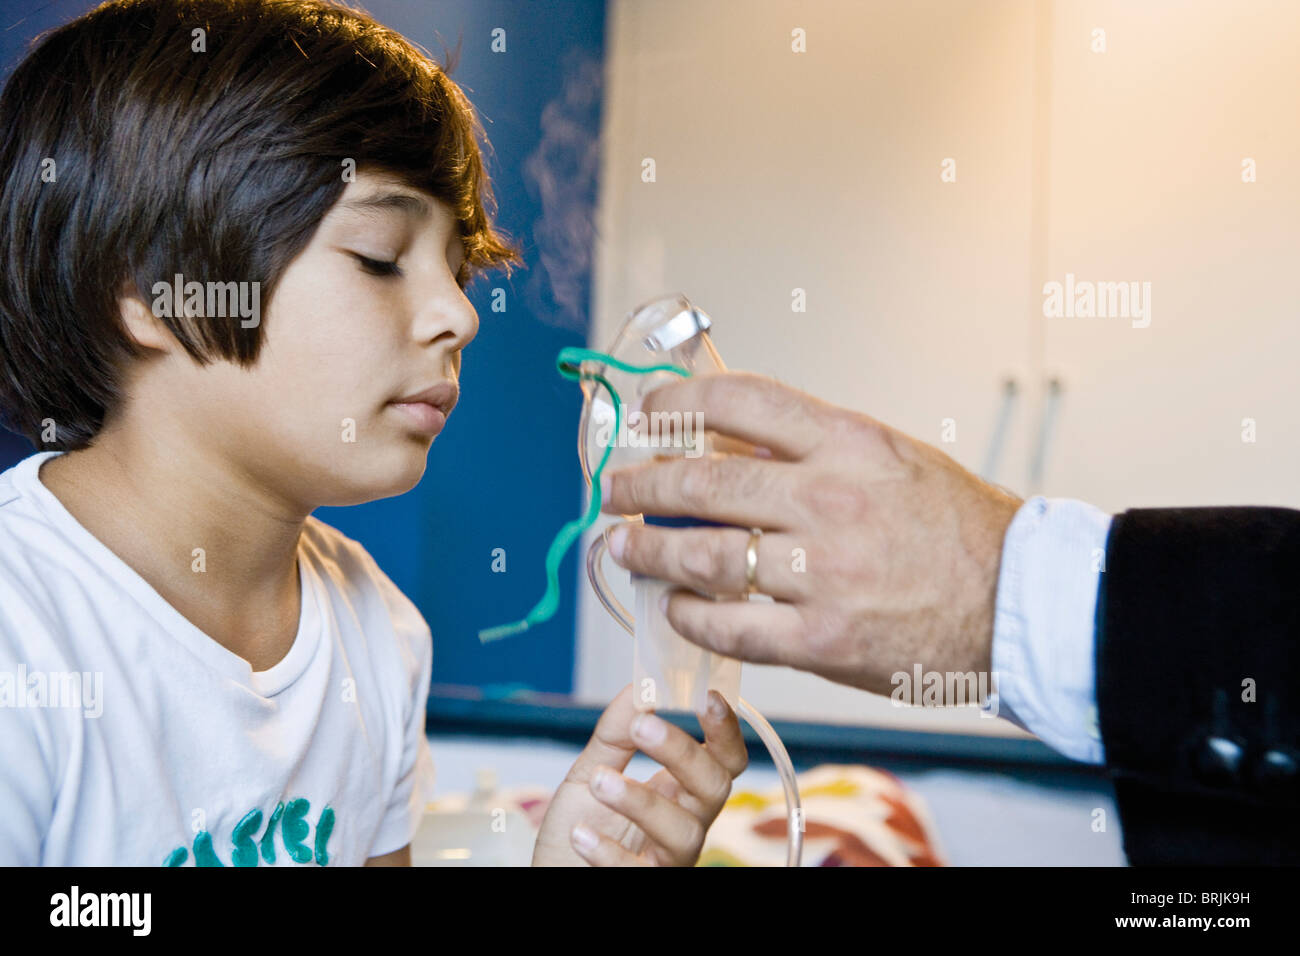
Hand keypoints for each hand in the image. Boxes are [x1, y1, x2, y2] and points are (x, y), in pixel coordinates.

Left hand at [533, 684, 746, 865]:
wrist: (552, 872)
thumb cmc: (577, 828)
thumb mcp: (591, 771)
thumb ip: (615, 733)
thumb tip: (640, 684)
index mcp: (680, 790)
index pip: (723, 758)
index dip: (725, 729)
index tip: (705, 695)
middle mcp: (685, 823)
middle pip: (716, 786)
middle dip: (683, 752)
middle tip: (643, 726)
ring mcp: (668, 859)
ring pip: (685, 831)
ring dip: (642, 801)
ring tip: (598, 782)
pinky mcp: (644, 884)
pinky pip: (640, 873)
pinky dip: (610, 852)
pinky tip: (582, 834)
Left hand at [600, 372, 1022, 699]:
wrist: (1020, 605)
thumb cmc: (957, 529)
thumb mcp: (891, 459)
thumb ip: (811, 448)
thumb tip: (722, 441)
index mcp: (849, 443)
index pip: (739, 401)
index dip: (676, 400)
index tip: (647, 409)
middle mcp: (830, 501)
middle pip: (701, 482)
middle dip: (641, 486)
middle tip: (615, 490)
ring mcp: (824, 574)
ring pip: (702, 557)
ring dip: (647, 551)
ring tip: (624, 548)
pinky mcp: (823, 640)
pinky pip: (730, 627)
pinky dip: (690, 616)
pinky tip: (675, 607)